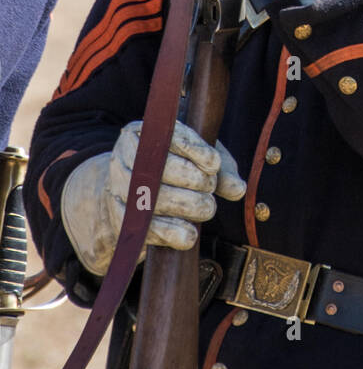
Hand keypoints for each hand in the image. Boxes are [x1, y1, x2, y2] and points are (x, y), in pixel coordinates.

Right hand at [60, 119, 246, 277]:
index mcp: (144, 132)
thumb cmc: (173, 169)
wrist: (129, 193)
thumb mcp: (200, 161)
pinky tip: (189, 235)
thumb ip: (222, 171)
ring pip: (156, 199)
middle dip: (196, 181)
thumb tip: (238, 189)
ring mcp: (118, 188)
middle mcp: (125, 156)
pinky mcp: (120, 217)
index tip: (213, 164)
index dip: (194, 150)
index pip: (170, 136)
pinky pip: (146, 227)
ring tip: (207, 208)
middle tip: (209, 188)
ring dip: (189, 206)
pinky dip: (171, 233)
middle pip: (164, 169)